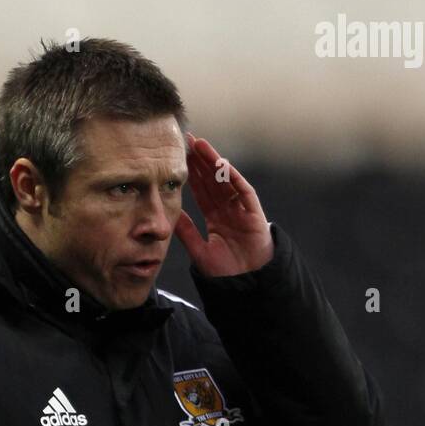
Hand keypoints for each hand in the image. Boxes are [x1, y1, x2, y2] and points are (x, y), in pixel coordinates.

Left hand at [175, 132, 273, 276]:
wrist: (247, 285)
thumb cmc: (227, 272)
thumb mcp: (200, 250)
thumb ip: (187, 232)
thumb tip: (171, 214)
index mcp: (216, 217)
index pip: (201, 191)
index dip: (190, 175)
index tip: (178, 159)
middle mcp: (229, 209)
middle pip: (212, 180)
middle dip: (200, 161)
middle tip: (186, 141)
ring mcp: (241, 209)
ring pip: (226, 180)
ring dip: (213, 162)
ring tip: (200, 145)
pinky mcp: (253, 213)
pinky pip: (243, 191)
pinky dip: (233, 177)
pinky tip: (221, 164)